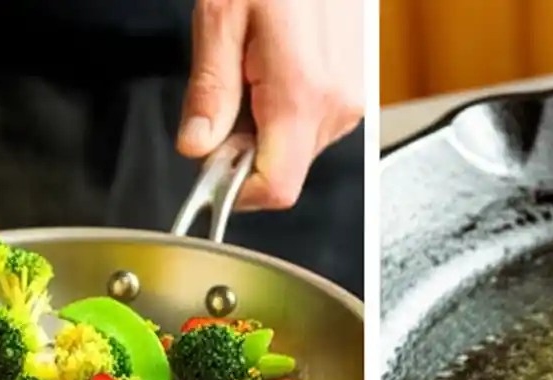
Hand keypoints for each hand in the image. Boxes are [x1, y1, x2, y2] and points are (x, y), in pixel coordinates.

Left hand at [178, 0, 363, 209]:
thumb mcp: (222, 15)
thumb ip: (210, 89)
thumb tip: (196, 146)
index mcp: (302, 94)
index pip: (275, 188)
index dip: (234, 190)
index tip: (208, 169)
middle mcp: (337, 106)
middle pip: (283, 170)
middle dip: (244, 151)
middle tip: (226, 93)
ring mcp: (352, 100)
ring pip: (296, 149)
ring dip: (265, 126)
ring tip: (254, 69)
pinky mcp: (356, 91)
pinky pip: (314, 124)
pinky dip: (286, 109)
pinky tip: (275, 66)